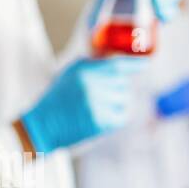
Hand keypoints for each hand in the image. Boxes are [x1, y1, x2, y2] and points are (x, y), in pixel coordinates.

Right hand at [18, 57, 144, 153]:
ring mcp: (96, 103)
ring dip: (116, 104)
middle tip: (98, 98)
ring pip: (124, 100)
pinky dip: (115, 118)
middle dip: (116, 90)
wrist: (41, 126)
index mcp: (84, 69)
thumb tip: (119, 62)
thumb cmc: (57, 99)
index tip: (146, 64)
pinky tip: (100, 119)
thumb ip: (92, 65)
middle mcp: (91, 84)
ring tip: (96, 109)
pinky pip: (121, 116)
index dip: (134, 64)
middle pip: (123, 84)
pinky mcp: (99, 121)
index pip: (117, 64)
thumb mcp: (70, 73)